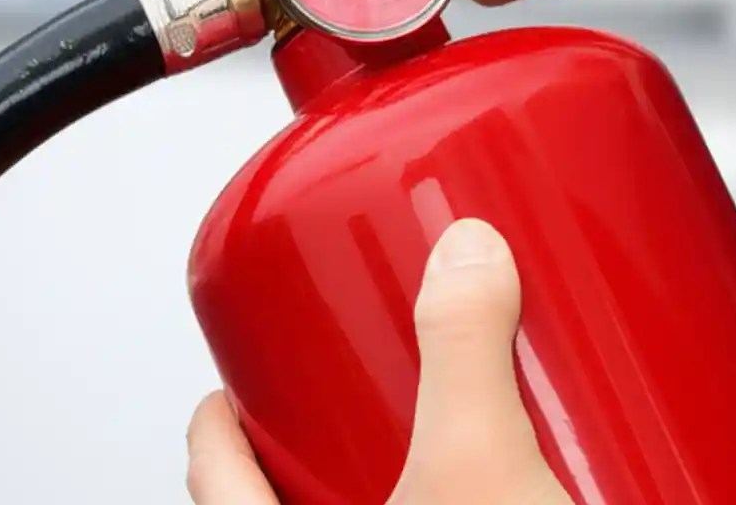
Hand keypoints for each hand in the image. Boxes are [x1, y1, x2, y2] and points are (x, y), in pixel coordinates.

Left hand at [186, 219, 571, 503]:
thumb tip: (468, 255)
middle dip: (330, 420)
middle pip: (299, 483)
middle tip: (355, 370)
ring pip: (377, 503)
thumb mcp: (475, 467)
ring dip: (408, 460)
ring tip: (444, 412)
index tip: (234, 378)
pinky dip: (474, 496)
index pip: (214, 465)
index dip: (219, 415)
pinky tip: (520, 481)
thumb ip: (465, 348)